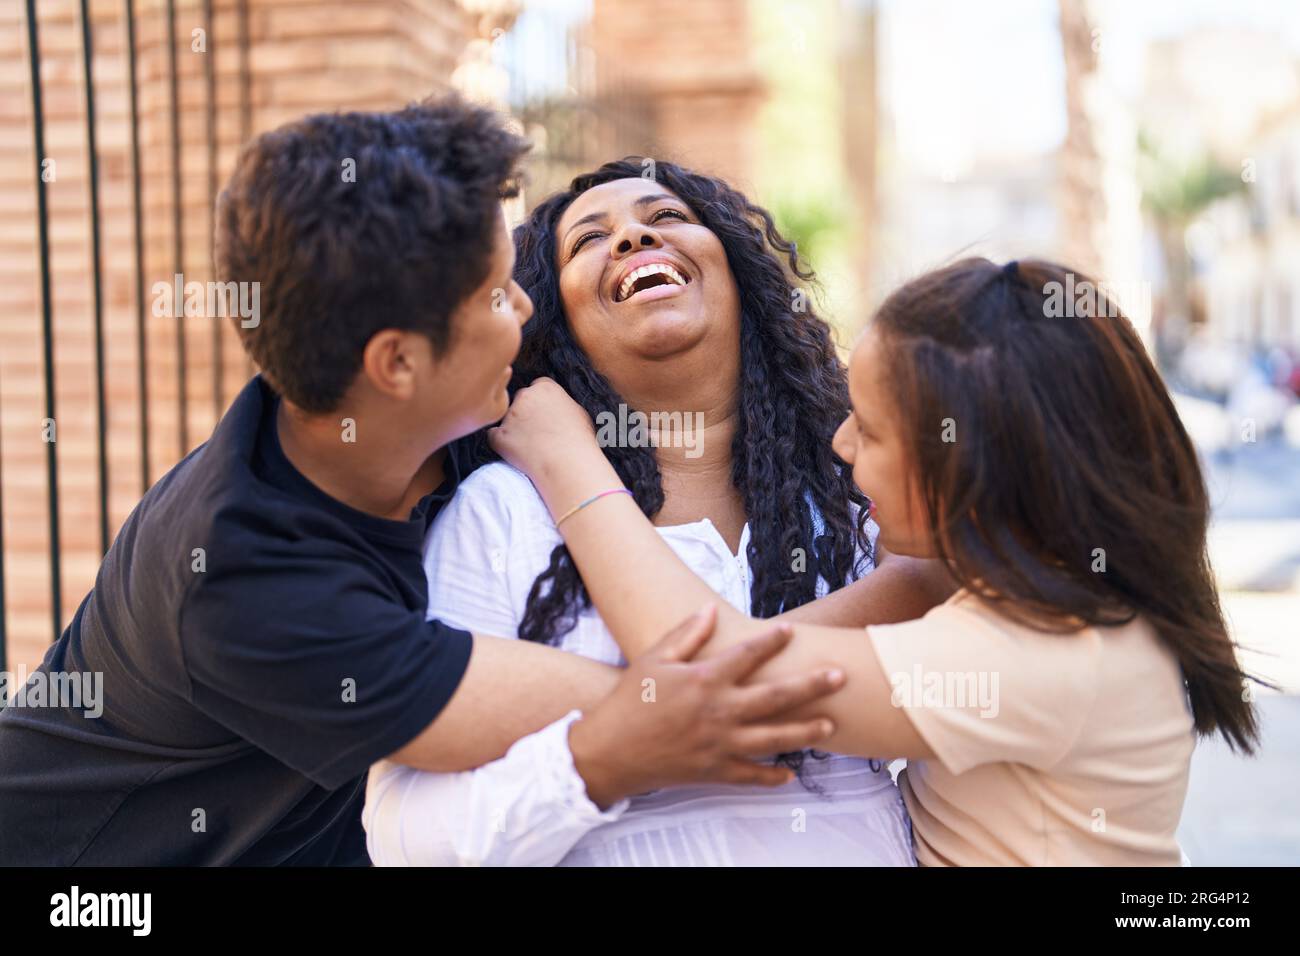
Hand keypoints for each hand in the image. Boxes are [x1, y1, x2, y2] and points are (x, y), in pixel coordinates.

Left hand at [488, 378, 604, 499]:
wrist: (568, 465)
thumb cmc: (579, 442)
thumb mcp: (579, 413)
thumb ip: (562, 403)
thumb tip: (556, 405)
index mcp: (545, 388)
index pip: (538, 386)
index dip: (541, 401)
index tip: (545, 414)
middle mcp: (524, 396)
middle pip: (520, 399)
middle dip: (525, 412)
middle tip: (537, 431)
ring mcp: (509, 416)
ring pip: (507, 419)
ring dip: (515, 429)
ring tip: (532, 447)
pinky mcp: (499, 436)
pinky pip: (494, 437)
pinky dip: (502, 444)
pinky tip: (517, 453)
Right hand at [568, 605, 843, 807]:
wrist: (610, 751)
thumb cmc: (629, 701)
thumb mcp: (654, 659)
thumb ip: (686, 634)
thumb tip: (711, 611)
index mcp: (705, 679)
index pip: (748, 655)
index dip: (772, 641)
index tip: (791, 631)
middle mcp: (719, 711)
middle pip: (776, 696)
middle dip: (811, 685)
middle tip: (839, 677)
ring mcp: (720, 743)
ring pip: (774, 738)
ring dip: (805, 731)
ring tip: (830, 724)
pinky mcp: (714, 770)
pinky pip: (750, 775)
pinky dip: (772, 776)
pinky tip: (790, 774)